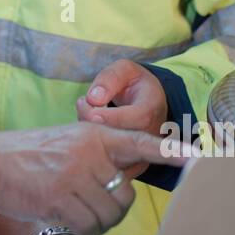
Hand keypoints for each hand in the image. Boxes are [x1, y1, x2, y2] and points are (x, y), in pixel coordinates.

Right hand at [0, 122, 186, 234]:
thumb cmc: (29, 156)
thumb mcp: (68, 142)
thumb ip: (98, 156)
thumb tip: (122, 183)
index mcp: (94, 134)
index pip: (140, 142)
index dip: (171, 152)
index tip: (200, 159)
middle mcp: (89, 152)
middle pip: (126, 195)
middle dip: (112, 208)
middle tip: (87, 205)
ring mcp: (74, 174)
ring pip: (109, 214)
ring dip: (95, 222)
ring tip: (71, 211)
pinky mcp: (60, 197)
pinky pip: (88, 227)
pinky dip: (80, 231)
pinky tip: (64, 220)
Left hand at [76, 59, 169, 178]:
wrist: (147, 100)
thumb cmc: (133, 83)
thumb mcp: (124, 70)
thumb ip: (110, 79)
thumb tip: (94, 98)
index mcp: (152, 108)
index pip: (133, 118)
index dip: (106, 115)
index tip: (85, 104)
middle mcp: (153, 134)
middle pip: (121, 138)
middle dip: (94, 125)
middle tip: (81, 106)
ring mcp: (145, 152)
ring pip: (114, 154)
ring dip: (93, 138)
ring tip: (84, 114)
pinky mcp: (134, 165)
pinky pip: (111, 165)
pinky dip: (94, 151)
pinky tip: (87, 132)